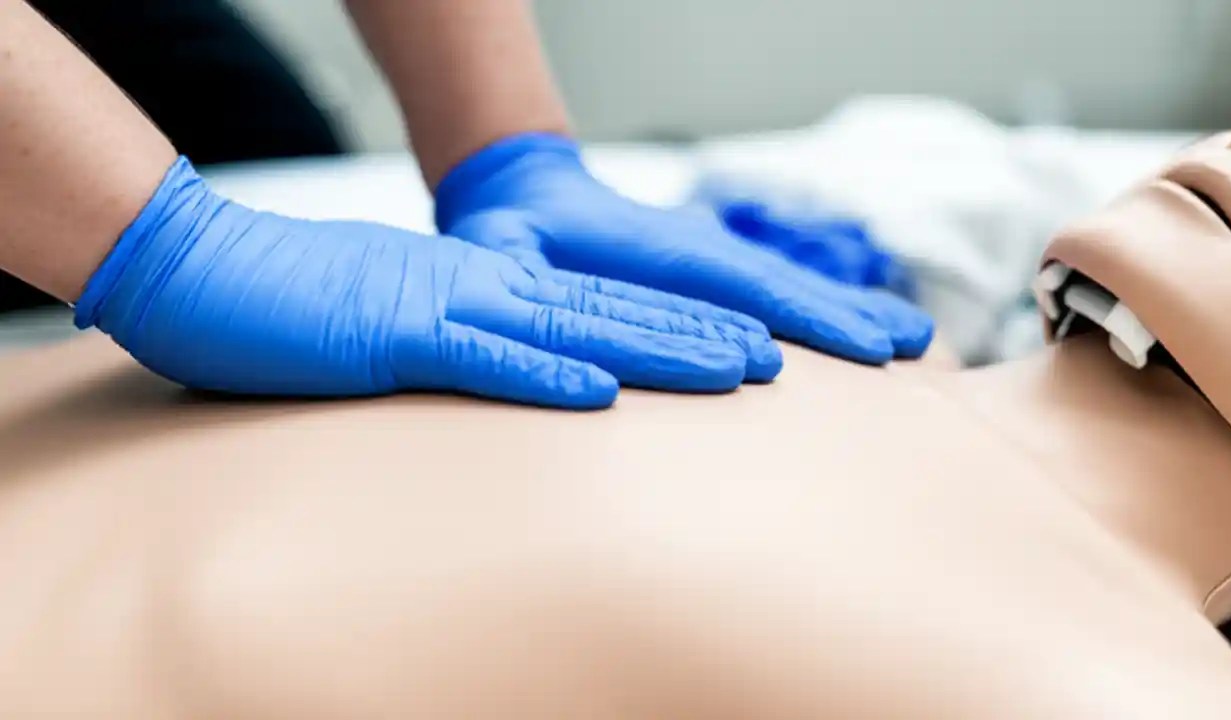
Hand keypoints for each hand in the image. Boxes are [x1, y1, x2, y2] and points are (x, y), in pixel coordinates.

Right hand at [75, 158, 781, 407]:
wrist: (201, 264)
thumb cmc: (286, 298)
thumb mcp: (387, 315)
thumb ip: (445, 333)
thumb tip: (490, 356)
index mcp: (476, 285)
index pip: (587, 309)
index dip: (663, 326)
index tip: (728, 346)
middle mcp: (476, 287)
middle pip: (603, 314)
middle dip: (691, 335)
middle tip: (768, 357)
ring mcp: (440, 306)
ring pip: (569, 329)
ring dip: (652, 349)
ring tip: (728, 367)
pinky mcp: (394, 335)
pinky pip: (481, 357)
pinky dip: (542, 373)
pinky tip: (600, 389)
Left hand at [434, 133, 933, 364]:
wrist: (524, 193)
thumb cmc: (510, 234)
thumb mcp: (499, 255)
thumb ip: (518, 282)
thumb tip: (550, 322)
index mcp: (655, 252)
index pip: (745, 287)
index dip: (806, 318)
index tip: (865, 349)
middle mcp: (696, 253)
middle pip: (786, 287)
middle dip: (851, 318)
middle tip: (918, 352)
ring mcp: (708, 262)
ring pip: (790, 288)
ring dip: (849, 313)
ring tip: (912, 343)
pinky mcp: (709, 275)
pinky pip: (774, 295)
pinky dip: (822, 312)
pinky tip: (856, 333)